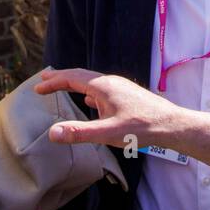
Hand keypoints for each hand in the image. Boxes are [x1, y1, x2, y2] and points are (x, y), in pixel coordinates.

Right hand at [33, 68, 183, 152]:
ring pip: (91, 83)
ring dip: (75, 85)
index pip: (71, 78)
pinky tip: (90, 101)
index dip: (53, 82)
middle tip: (43, 79)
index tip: (37, 88)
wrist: (173, 125)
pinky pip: (102, 91)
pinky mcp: (127, 96)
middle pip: (80, 76)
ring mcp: (120, 88)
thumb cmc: (142, 128)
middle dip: (61, 78)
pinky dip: (88, 92)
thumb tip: (52, 133)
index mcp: (103, 86)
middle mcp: (111, 82)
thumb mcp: (109, 133)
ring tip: (63, 87)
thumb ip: (80, 133)